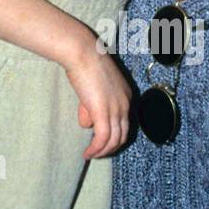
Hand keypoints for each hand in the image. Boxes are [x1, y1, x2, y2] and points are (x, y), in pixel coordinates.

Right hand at [62, 33, 133, 159]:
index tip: (102, 142)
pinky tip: (87, 153)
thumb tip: (86, 124)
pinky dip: (96, 149)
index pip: (124, 123)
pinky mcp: (103, 113)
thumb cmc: (85, 64)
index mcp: (126, 96)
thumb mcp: (91, 88)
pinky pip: (102, 139)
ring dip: (102, 151)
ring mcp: (116, 109)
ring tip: (90, 155)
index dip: (114, 135)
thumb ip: (90, 107)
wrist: (83, 53)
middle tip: (97, 153)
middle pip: (122, 135)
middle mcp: (125, 104)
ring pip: (113, 140)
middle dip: (110, 148)